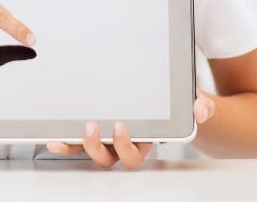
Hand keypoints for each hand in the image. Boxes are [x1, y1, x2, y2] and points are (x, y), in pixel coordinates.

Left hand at [45, 89, 215, 168]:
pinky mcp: (93, 131)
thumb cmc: (171, 103)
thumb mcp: (185, 101)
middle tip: (94, 126)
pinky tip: (53, 137)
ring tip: (67, 135)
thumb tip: (202, 110)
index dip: (125, 146)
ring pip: (91, 153)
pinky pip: (76, 142)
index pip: (135, 153)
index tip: (120, 126)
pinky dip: (64, 142)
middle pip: (109, 158)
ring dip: (77, 146)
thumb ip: (196, 104)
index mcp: (144, 140)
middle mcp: (123, 144)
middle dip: (99, 146)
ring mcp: (106, 140)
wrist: (163, 99)